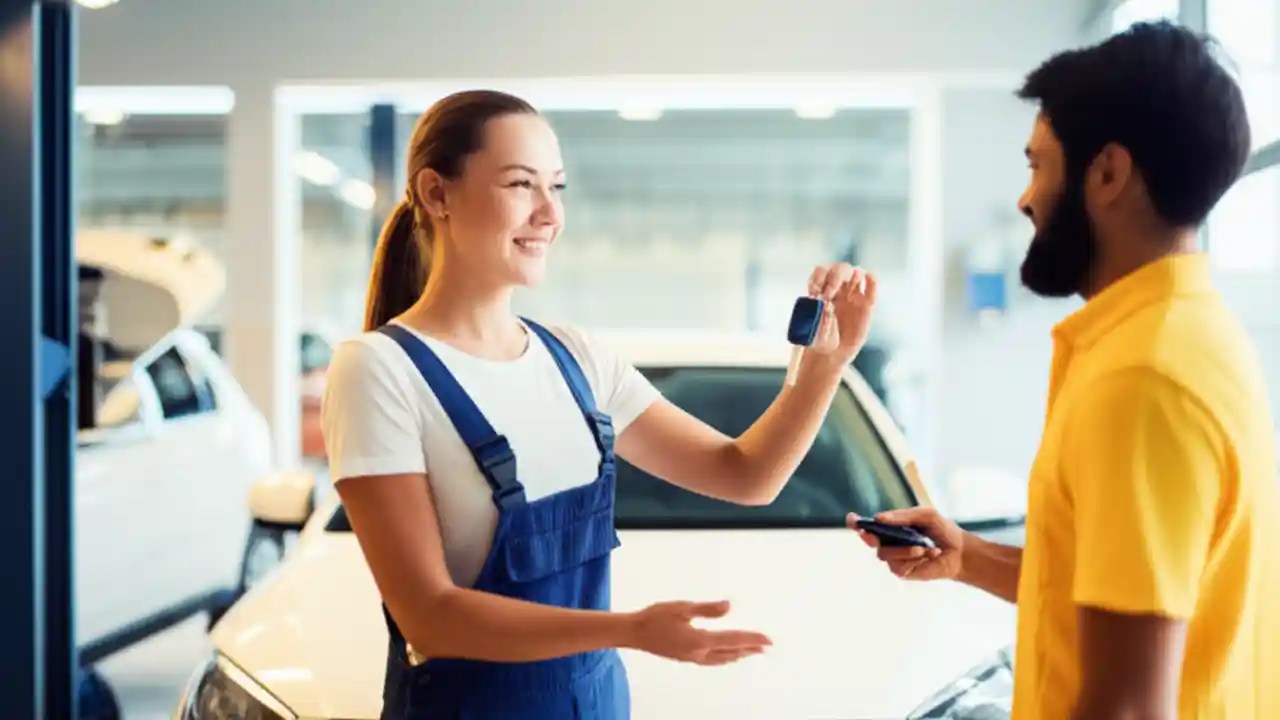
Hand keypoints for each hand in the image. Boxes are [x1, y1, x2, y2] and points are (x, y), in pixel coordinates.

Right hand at [627, 600, 770, 665]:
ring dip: (737, 655)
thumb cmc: (655, 617)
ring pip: (721, 659)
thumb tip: (728, 607)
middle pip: (730, 652)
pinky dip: (723, 658)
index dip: (752, 639)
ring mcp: (691, 657)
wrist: (633, 633)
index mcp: (700, 640)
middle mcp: (698, 653)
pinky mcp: (684, 657)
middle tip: (765, 646)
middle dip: (749, 649)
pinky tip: (722, 656)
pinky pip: (711, 661)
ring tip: (749, 652)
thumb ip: (707, 609)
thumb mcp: (682, 607)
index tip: (768, 639)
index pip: (733, 640)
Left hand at [805, 263, 877, 363]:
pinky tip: (868, 278)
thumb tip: (822, 304)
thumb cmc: (819, 337)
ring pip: (856, 273)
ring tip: (846, 295)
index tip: (814, 291)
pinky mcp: (867, 303)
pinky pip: (872, 285)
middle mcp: (838, 287)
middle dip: (833, 279)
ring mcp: (853, 293)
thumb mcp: (812, 328)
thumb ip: (816, 317)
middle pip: (839, 269)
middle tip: (827, 296)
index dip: (818, 277)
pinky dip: (871, 279)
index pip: (821, 271)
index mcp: (822, 287)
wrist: (833, 352)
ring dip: (851, 278)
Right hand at [847, 507, 964, 580]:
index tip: (851, 519)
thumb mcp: (925, 515)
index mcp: (891, 526)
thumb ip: (902, 516)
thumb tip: (879, 518)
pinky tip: (928, 555)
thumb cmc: (942, 530)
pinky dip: (913, 559)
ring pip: (884, 555)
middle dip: (869, 537)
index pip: (867, 525)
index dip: (855, 523)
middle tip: (871, 534)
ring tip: (922, 547)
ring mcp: (894, 558)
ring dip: (903, 550)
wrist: (960, 551)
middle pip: (869, 540)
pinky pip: (898, 566)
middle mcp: (889, 541)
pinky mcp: (903, 571)